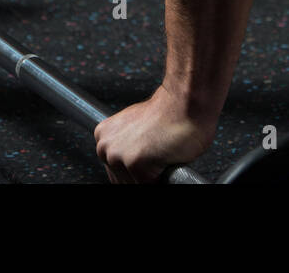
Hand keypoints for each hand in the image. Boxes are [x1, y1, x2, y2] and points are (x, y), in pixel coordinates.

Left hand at [93, 85, 216, 182]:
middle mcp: (105, 146)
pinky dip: (161, 176)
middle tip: (156, 154)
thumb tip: (126, 162)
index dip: (134, 168)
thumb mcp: (135, 127)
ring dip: (151, 174)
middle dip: (141, 173)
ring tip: (160, 152)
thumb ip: (125, 143)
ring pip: (135, 183)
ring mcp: (118, 156)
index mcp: (103, 135)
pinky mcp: (135, 164)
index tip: (145, 157)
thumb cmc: (168, 115)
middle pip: (122, 180)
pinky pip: (149, 184)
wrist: (185, 104)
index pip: (114, 170)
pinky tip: (165, 156)